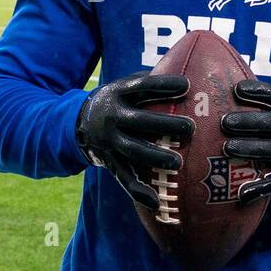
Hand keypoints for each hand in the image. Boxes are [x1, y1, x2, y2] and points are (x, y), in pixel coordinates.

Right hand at [75, 71, 193, 210]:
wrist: (79, 122)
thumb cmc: (118, 100)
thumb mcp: (125, 85)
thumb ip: (148, 81)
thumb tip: (188, 67)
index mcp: (117, 94)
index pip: (141, 87)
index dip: (163, 85)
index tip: (187, 85)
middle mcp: (112, 117)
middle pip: (140, 121)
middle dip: (165, 125)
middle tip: (190, 128)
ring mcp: (109, 141)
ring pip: (133, 151)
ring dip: (155, 157)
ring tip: (178, 162)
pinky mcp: (110, 161)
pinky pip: (124, 178)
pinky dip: (139, 192)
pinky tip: (156, 202)